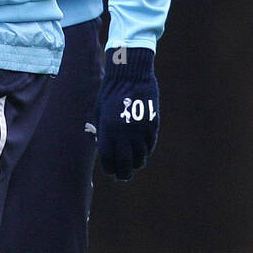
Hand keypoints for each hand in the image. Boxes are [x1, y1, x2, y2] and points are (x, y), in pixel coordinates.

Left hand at [97, 47, 159, 179]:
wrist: (130, 75)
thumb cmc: (109, 93)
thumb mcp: (99, 113)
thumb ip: (102, 132)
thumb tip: (107, 151)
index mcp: (108, 131)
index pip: (109, 159)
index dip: (109, 169)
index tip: (111, 172)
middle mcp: (124, 134)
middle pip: (125, 163)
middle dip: (123, 173)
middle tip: (123, 177)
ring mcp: (140, 130)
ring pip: (140, 157)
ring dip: (136, 164)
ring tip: (133, 166)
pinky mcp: (152, 126)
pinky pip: (150, 146)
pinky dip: (146, 152)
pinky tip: (142, 153)